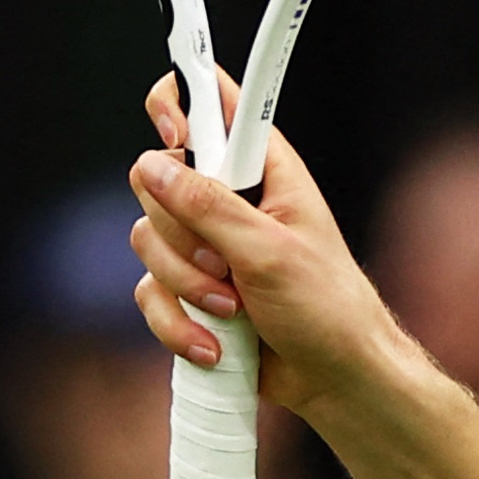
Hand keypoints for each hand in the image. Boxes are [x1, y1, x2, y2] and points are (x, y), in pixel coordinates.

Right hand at [127, 75, 404, 418]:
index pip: (214, 106)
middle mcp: (229, 198)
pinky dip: (178, 323)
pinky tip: (217, 344)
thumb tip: (153, 166)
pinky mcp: (188, 287)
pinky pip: (148, 292)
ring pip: (146, 240)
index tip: (172, 133)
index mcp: (264, 170)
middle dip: (184, 236)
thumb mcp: (271, 252)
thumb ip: (210, 207)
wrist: (333, 376)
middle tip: (229, 265)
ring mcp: (203, 243)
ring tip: (235, 309)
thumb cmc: (327, 306)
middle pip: (156, 181)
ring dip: (187, 287)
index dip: (181, 102)